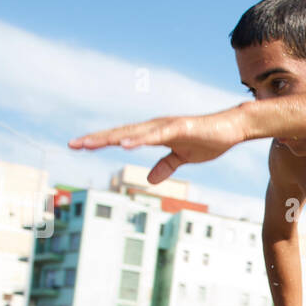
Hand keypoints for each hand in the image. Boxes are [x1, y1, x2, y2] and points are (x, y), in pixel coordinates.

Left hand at [69, 110, 243, 183]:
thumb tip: (150, 179)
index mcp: (154, 134)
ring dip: (111, 138)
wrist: (233, 128)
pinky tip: (124, 145)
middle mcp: (155, 127)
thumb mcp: (184, 159)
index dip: (101, 141)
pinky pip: (155, 136)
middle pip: (120, 133)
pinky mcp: (179, 129)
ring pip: (133, 133)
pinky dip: (139, 140)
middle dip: (96, 139)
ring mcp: (166, 126)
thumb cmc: (210, 139)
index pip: (122, 138)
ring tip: (90, 144)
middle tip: (72, 145)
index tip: (80, 146)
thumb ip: (166, 166)